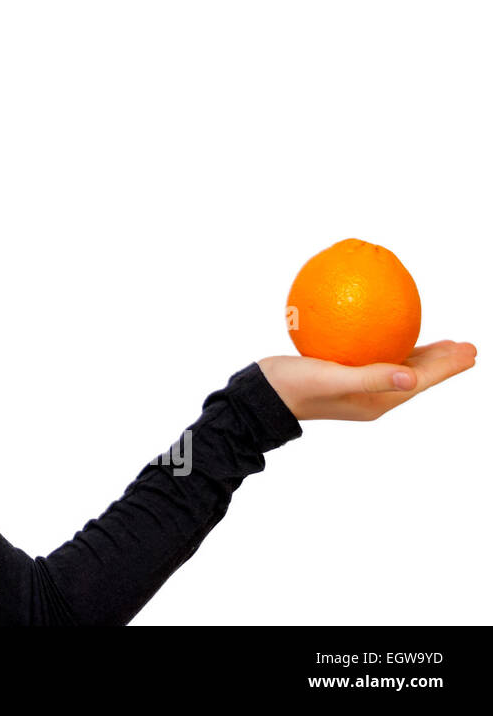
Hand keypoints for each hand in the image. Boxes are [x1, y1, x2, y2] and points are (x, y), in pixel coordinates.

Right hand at [257, 340, 477, 421]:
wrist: (262, 395)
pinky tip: (387, 333)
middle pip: (416, 375)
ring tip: (443, 345)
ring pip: (398, 368)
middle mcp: (371, 395)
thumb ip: (371, 379)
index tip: (470, 351)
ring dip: (422, 357)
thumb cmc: (294, 388)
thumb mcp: (332, 380)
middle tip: (467, 347)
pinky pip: (374, 359)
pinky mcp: (340, 374)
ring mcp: (356, 386)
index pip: (421, 381)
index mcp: (375, 399)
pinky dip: (390, 347)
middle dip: (443, 362)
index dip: (448, 367)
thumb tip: (412, 376)